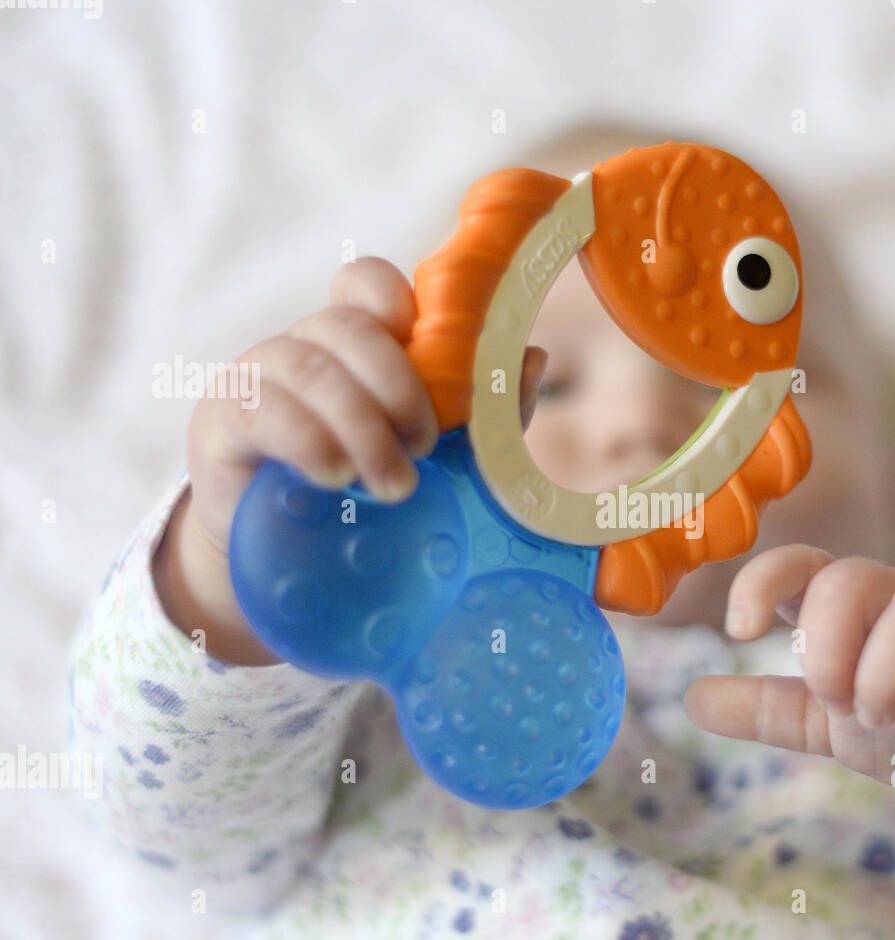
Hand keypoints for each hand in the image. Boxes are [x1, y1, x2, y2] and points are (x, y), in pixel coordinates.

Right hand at [155, 256, 547, 664]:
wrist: (286, 564)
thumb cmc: (365, 493)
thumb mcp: (436, 456)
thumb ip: (485, 411)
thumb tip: (531, 357)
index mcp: (357, 342)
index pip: (365, 282)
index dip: (393, 297)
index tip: (422, 345)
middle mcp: (305, 345)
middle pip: (346, 324)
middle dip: (398, 384)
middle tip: (425, 446)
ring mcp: (258, 376)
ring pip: (308, 367)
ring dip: (362, 425)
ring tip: (394, 486)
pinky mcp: (223, 418)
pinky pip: (263, 408)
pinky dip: (309, 441)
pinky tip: (336, 476)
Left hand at [683, 545, 894, 858]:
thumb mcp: (828, 724)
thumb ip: (768, 709)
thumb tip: (691, 699)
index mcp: (852, 609)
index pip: (802, 566)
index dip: (762, 582)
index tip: (738, 630)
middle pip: (853, 580)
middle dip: (829, 646)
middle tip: (835, 702)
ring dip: (888, 664)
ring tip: (875, 716)